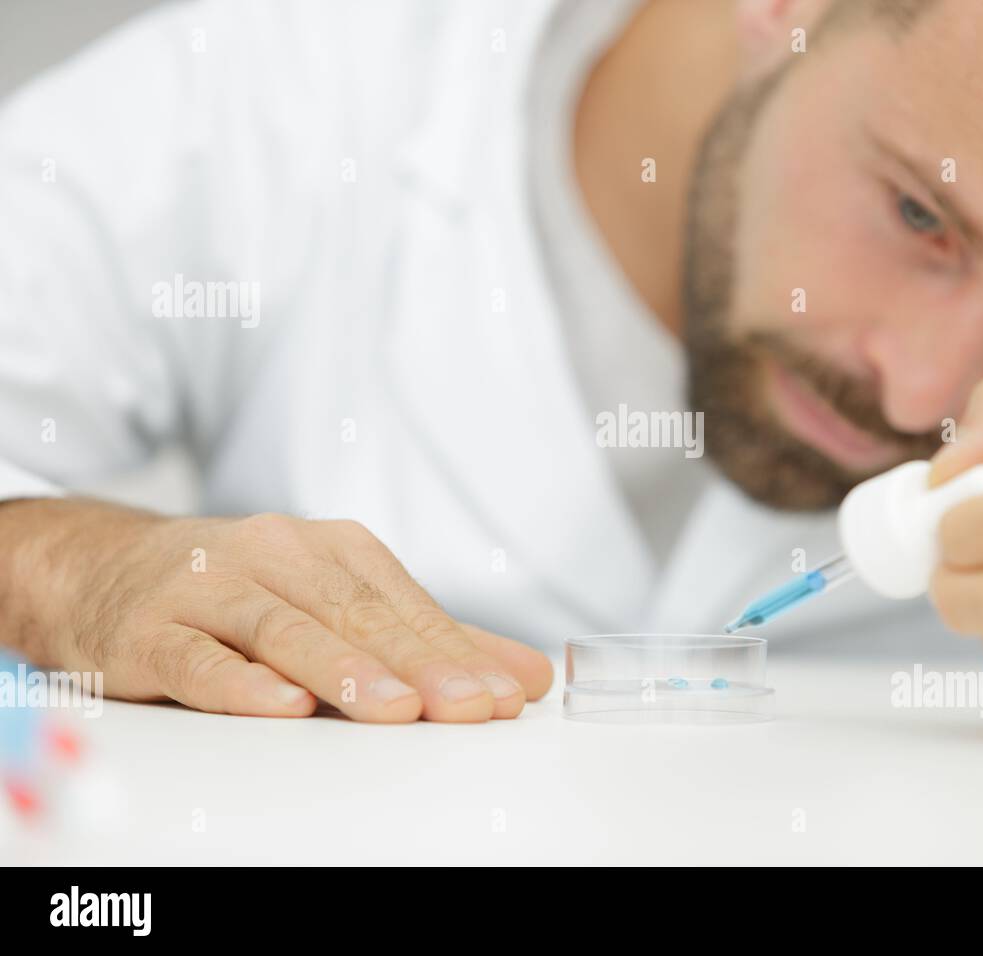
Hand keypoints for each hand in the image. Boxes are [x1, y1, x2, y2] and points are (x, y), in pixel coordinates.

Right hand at [0, 499, 551, 721]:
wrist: (106, 571)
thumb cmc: (241, 593)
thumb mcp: (338, 603)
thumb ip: (431, 641)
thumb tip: (526, 676)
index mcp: (331, 549)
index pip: (405, 604)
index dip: (457, 651)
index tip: (504, 696)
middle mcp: (276, 556)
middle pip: (356, 615)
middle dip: (419, 663)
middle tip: (469, 707)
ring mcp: (210, 589)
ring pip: (284, 629)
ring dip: (342, 670)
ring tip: (395, 709)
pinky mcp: (151, 630)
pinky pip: (199, 657)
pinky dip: (240, 680)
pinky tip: (281, 705)